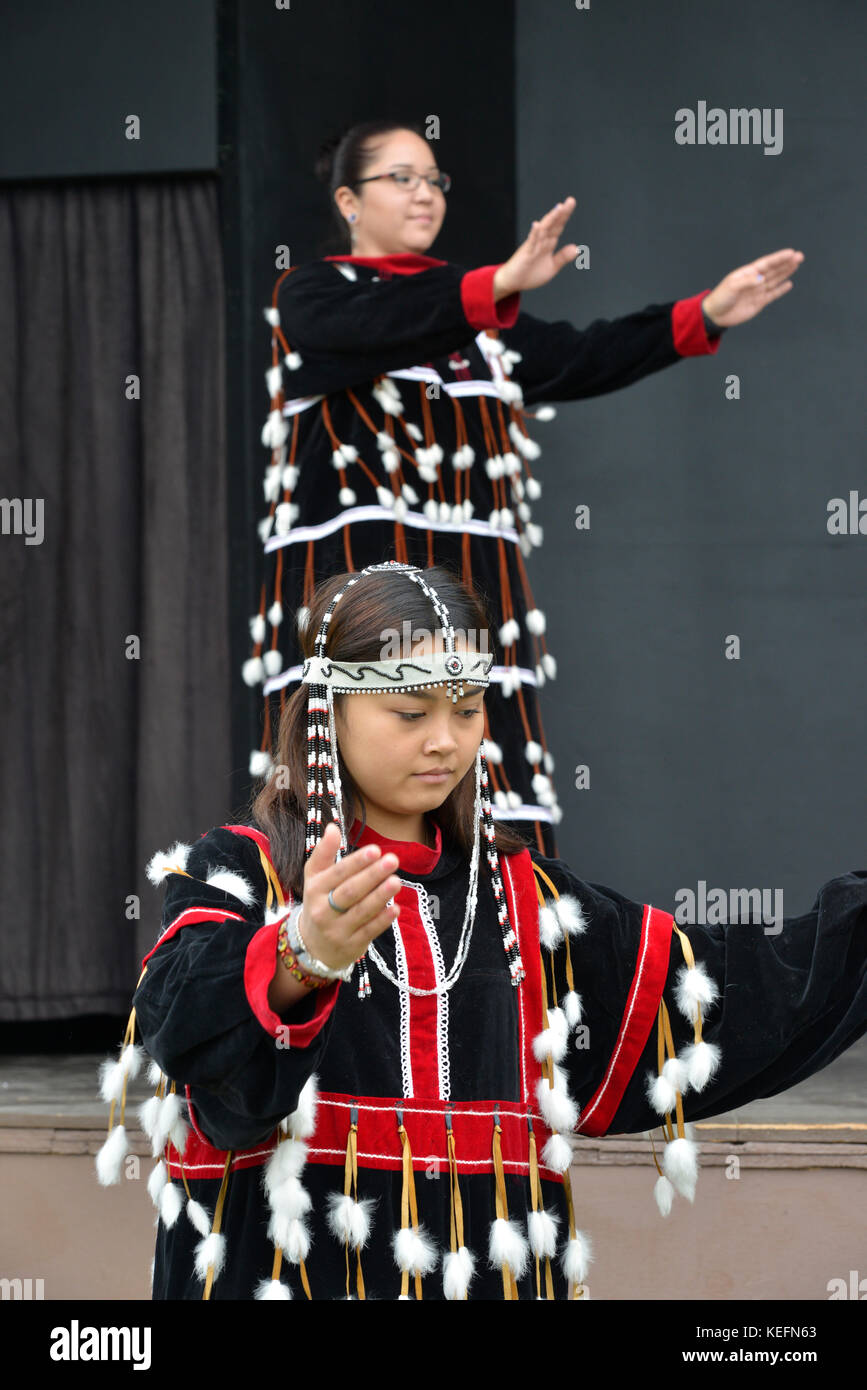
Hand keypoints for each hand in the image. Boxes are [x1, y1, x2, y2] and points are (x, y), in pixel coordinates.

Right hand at [297, 821, 400, 973]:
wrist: (313, 946)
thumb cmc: (320, 902)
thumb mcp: (315, 877)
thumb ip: (324, 852)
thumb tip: (332, 827)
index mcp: (315, 889)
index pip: (337, 874)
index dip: (356, 862)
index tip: (375, 850)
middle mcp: (323, 911)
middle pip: (350, 892)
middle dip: (371, 876)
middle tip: (392, 860)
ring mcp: (337, 930)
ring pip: (361, 912)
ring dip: (380, 896)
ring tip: (397, 881)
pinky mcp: (351, 945)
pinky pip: (369, 931)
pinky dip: (383, 920)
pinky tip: (396, 908)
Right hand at [494, 196, 579, 296]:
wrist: (513, 282)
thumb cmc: (530, 274)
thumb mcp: (552, 267)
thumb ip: (563, 257)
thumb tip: (577, 248)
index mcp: (548, 243)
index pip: (558, 226)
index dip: (565, 215)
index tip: (571, 202)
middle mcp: (541, 241)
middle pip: (552, 224)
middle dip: (561, 213)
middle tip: (571, 200)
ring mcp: (533, 246)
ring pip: (543, 230)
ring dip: (550, 219)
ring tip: (559, 208)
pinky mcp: (525, 254)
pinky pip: (530, 242)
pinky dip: (534, 234)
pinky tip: (537, 225)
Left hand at [702, 248, 804, 327]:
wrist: (715, 315)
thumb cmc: (720, 298)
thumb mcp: (732, 287)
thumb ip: (747, 282)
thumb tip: (762, 279)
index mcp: (747, 273)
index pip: (766, 263)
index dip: (779, 258)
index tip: (791, 253)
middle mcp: (754, 280)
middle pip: (773, 270)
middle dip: (786, 263)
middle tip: (799, 256)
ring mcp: (757, 291)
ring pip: (775, 280)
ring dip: (786, 272)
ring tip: (797, 264)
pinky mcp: (759, 302)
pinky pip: (772, 294)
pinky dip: (780, 290)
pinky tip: (789, 283)